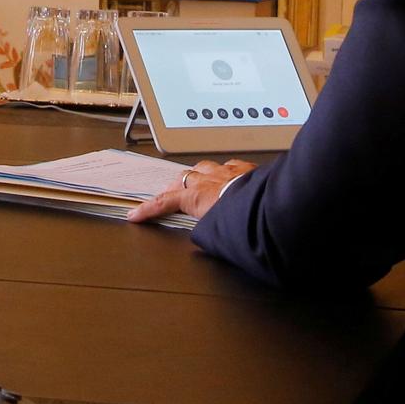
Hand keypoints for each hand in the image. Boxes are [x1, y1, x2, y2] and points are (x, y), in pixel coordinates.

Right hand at [126, 159, 257, 222]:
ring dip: (197, 173)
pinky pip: (231, 165)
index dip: (148, 209)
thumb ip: (208, 233)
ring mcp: (227, 172)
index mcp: (196, 196)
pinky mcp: (246, 169)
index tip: (135, 214)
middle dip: (174, 186)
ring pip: (204, 166)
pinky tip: (228, 172)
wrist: (269, 205)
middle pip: (183, 179)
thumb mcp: (218, 233)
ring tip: (195, 178)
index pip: (164, 202)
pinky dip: (226, 170)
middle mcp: (208, 180)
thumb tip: (204, 238)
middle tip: (169, 193)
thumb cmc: (244, 219)